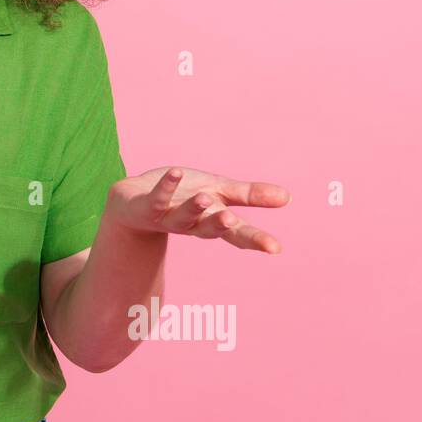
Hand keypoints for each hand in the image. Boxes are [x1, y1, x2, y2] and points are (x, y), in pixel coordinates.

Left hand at [107, 166, 289, 253]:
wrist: (133, 201)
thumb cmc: (181, 196)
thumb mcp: (218, 192)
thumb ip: (249, 195)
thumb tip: (287, 197)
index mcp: (212, 220)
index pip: (238, 233)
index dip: (255, 241)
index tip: (275, 248)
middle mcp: (192, 223)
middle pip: (208, 229)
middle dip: (219, 226)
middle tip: (231, 220)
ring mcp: (167, 217)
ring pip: (182, 217)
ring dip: (192, 208)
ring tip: (204, 198)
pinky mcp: (146, 206)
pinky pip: (156, 197)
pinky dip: (165, 186)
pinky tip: (174, 173)